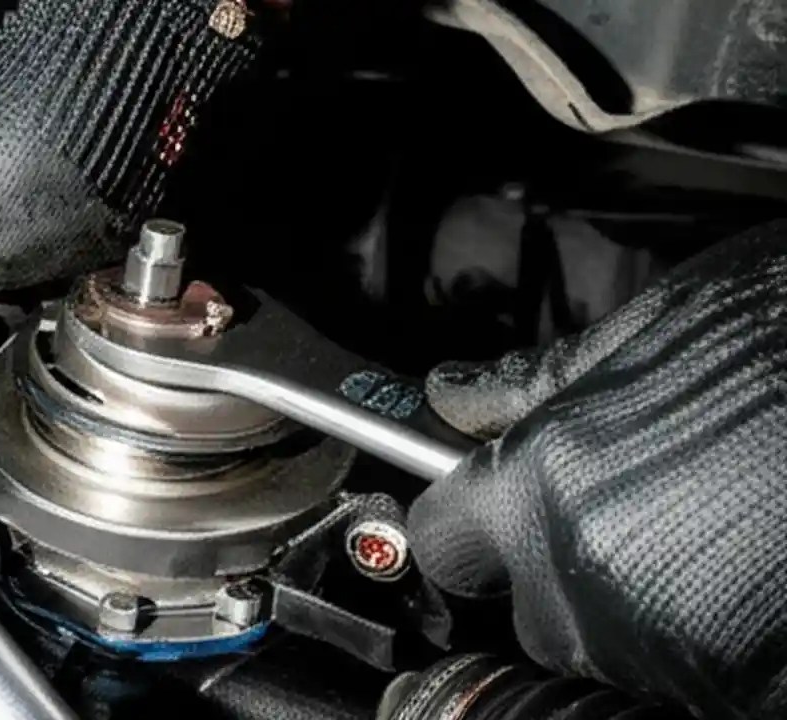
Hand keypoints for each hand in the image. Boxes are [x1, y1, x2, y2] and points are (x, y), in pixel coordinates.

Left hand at [408, 220, 786, 718]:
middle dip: (557, 560)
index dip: (464, 515)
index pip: (444, 539)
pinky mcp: (751, 686)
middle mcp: (596, 589)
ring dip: (641, 596)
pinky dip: (709, 628)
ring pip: (611, 644)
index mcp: (544, 495)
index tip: (485, 498)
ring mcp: (680, 651)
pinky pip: (693, 670)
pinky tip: (756, 557)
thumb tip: (458, 394)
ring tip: (717, 518)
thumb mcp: (647, 329)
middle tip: (631, 494)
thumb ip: (535, 383)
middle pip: (529, 607)